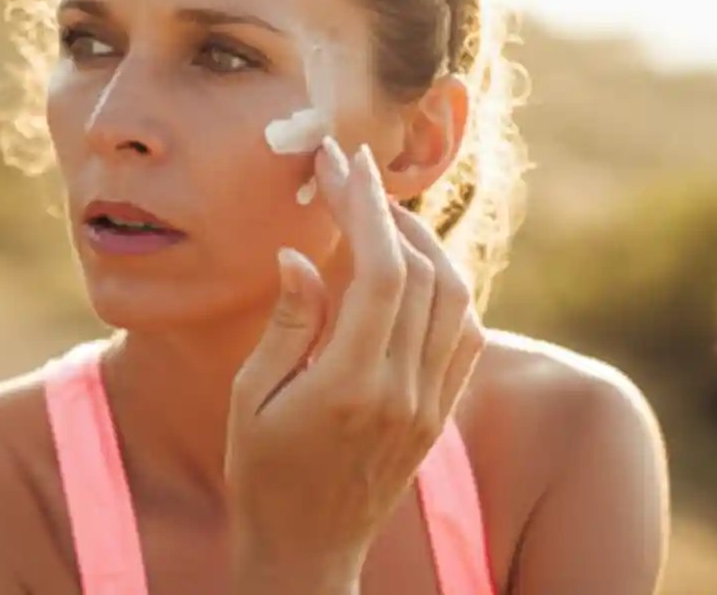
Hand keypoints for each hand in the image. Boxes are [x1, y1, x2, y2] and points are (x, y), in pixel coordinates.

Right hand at [224, 137, 486, 581]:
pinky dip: (448, 287)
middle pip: (424, 274)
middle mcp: (402, 391)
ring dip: (427, 244)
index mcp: (348, 385)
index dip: (365, 206)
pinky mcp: (440, 414)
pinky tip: (416, 267)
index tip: (340, 162)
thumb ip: (285, 324)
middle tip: (355, 175)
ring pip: (456, 299)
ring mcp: (429, 404)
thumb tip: (302, 253)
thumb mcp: (250, 399)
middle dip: (391, 211)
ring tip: (386, 213)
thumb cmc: (262, 475)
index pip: (379, 272)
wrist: (307, 553)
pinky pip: (467, 336)